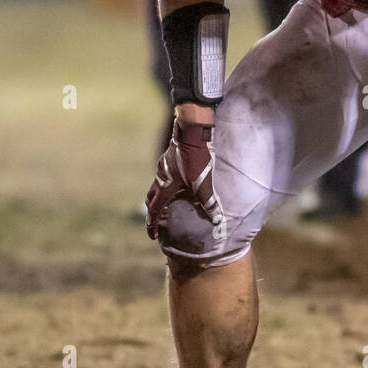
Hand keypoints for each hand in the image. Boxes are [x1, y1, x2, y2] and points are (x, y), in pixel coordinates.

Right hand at [145, 118, 224, 241]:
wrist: (191, 131)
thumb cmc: (195, 158)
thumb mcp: (203, 183)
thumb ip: (209, 202)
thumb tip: (216, 220)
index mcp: (165, 187)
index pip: (154, 211)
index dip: (152, 225)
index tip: (153, 236)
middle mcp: (160, 178)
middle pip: (151, 199)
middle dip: (153, 212)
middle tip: (159, 221)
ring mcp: (162, 167)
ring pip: (156, 186)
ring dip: (160, 197)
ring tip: (170, 204)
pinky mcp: (168, 158)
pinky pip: (163, 176)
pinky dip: (166, 185)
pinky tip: (179, 184)